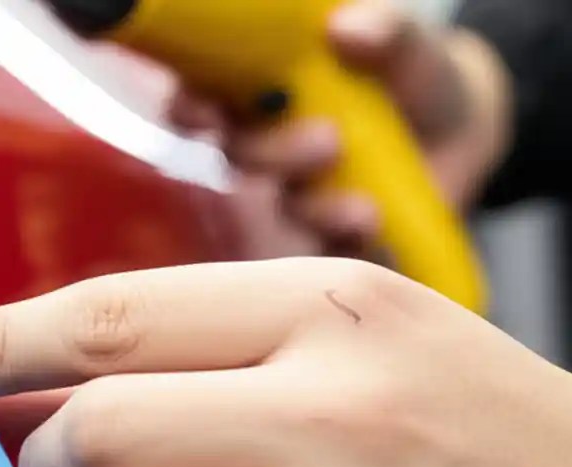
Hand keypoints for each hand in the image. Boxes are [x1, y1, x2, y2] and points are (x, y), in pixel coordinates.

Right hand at [173, 0, 512, 248]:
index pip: (204, 100)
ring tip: (362, 208)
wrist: (461, 130)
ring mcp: (299, 195)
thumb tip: (347, 26)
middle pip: (241, 157)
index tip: (207, 112)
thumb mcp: (411, 46)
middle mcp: (269, 146)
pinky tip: (376, 236)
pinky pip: (330, 252)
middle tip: (327, 141)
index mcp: (264, 91)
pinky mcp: (333, 238)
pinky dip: (350, 247)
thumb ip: (388, 32)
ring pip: (285, 208)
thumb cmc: (414, 77)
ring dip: (316, 208)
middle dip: (272, 153)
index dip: (194, 108)